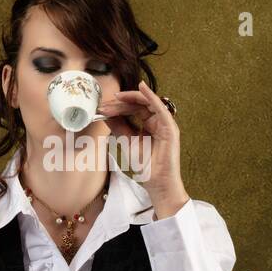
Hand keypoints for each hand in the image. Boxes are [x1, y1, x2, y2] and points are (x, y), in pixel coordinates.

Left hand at [98, 80, 188, 217]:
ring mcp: (164, 123)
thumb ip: (118, 126)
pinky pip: (160, 108)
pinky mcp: (170, 127)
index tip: (101, 108)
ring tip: (116, 98)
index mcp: (148, 125)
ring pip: (147, 103)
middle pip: (138, 104)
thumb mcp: (126, 142)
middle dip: (120, 103)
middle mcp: (157, 121)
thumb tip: (105, 113)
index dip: (117, 107)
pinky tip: (142, 88)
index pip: (132, 109)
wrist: (156, 182)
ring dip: (131, 98)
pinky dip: (151, 97)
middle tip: (105, 104)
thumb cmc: (145, 166)